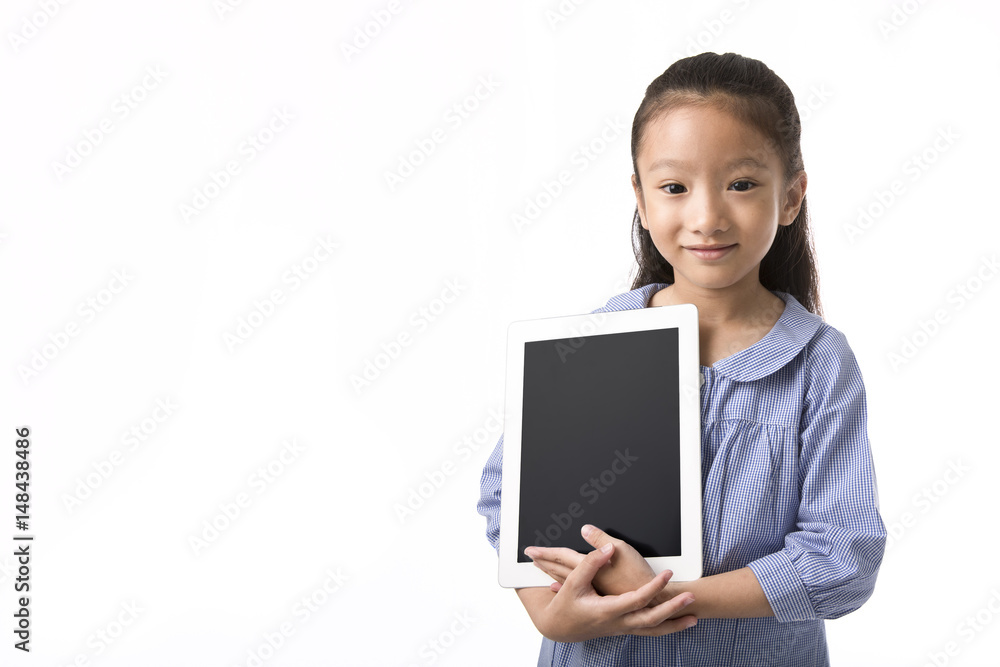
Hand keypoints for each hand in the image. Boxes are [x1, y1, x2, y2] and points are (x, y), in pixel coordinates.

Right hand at [521, 541, 696, 642]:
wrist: (562, 626)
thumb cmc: (567, 604)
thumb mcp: (574, 582)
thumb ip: (591, 563)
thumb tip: (607, 547)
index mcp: (607, 610)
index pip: (637, 600)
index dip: (654, 587)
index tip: (668, 574)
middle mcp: (618, 622)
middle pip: (651, 619)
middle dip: (673, 609)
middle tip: (690, 597)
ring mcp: (623, 628)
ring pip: (653, 630)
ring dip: (674, 624)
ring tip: (694, 617)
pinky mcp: (624, 628)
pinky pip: (649, 631)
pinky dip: (665, 628)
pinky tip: (676, 624)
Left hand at [526, 524, 675, 605]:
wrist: (651, 602)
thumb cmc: (638, 577)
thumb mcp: (622, 550)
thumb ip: (601, 540)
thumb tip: (584, 529)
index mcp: (590, 569)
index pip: (561, 558)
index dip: (545, 553)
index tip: (530, 551)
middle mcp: (587, 582)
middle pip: (559, 569)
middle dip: (543, 562)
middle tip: (529, 558)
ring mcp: (591, 590)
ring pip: (564, 580)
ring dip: (551, 572)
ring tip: (540, 568)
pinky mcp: (598, 596)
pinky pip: (573, 590)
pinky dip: (561, 585)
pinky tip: (554, 586)